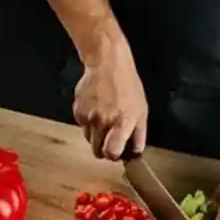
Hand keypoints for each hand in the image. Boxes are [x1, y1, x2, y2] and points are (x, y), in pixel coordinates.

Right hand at [73, 43, 147, 160]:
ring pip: (89, 139)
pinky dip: (88, 122)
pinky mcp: (77, 111)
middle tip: (110, 138)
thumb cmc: (128, 87)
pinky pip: (82, 126)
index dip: (113, 155)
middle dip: (103, 149)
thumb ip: (138, 135)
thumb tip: (135, 154)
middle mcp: (103, 122)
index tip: (116, 152)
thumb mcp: (141, 111)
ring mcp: (88, 116)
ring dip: (96, 135)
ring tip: (104, 117)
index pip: (111, 152)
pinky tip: (96, 108)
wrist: (107, 64)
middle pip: (97, 151)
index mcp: (121, 123)